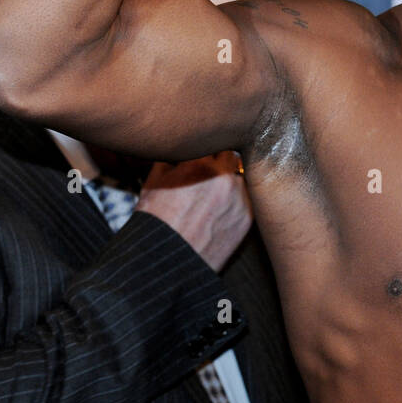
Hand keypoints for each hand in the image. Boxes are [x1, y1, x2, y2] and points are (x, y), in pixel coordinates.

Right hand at [134, 152, 251, 271]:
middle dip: (219, 158)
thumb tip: (183, 146)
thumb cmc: (155, 223)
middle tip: (206, 169)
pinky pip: (246, 198)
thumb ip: (173, 157)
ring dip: (230, 178)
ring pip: (241, 176)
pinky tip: (218, 209)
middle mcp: (224, 176)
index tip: (201, 148)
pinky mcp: (247, 217)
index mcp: (200, 162)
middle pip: (230, 153)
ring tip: (212, 193)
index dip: (206, 143)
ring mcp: (240, 197)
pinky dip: (236, 199)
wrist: (166, 265)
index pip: (212, 138)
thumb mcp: (153, 181)